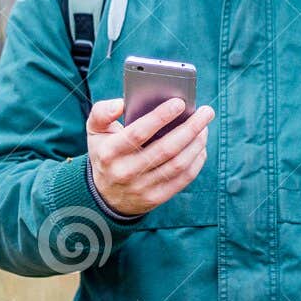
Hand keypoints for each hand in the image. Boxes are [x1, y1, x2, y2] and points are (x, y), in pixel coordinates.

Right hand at [86, 96, 214, 216]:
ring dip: (196, 144)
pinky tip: (201, 146)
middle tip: (206, 112)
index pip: (138, 132)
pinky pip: (183, 179)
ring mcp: (142, 187)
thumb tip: (121, 103)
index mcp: (109, 152)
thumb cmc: (106, 153)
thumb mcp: (94, 132)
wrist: (104, 196)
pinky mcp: (156, 198)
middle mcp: (125, 171)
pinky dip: (196, 161)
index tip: (180, 103)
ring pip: (178, 164)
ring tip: (204, 127)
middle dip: (190, 128)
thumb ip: (102, 112)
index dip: (160, 117)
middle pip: (165, 149)